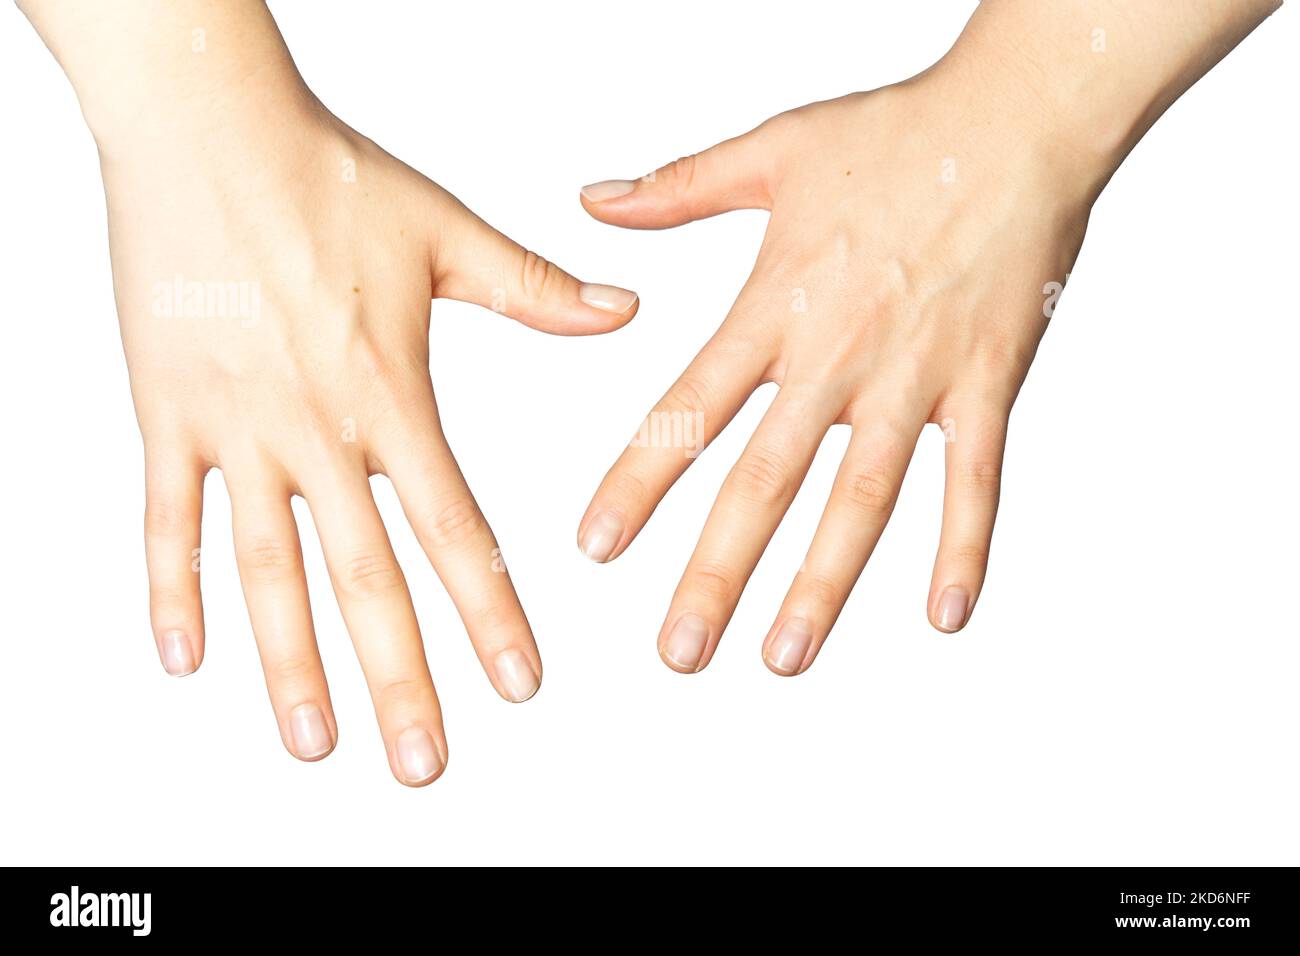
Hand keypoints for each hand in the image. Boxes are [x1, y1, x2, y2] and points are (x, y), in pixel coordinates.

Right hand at [111, 95, 636, 783]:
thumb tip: (620, 312)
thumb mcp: (447, 233)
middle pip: (364, 577)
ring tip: (313, 742)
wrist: (207, 129)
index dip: (490, 613)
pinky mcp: (167, 412)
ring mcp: (235, 426)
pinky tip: (184, 656)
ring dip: (290, 662)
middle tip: (422, 762)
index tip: (517, 686)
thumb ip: (536, 290)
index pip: (453, 529)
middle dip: (398, 678)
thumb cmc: (325, 175)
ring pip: (265, 569)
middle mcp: (315, 427)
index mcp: (391, 394)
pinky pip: (165, 517)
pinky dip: (170, 588)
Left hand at [576, 67, 1094, 673]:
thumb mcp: (769, 150)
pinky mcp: (987, 383)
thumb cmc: (895, 133)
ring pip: (861, 498)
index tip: (597, 547)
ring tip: (784, 655)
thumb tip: (594, 200)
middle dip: (717, 572)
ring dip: (823, 584)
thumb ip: (676, 189)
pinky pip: (974, 479)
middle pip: (765, 480)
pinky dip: (962, 547)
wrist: (1015, 117)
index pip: (689, 410)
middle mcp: (837, 354)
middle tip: (680, 651)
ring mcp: (916, 376)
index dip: (638, 482)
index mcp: (775, 306)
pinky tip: (942, 615)